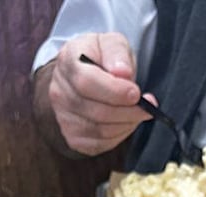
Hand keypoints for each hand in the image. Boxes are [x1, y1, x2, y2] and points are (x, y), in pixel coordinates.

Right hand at [48, 32, 153, 155]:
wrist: (84, 75)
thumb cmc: (100, 58)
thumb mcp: (111, 43)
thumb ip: (117, 53)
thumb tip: (123, 73)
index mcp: (67, 61)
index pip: (87, 82)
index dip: (115, 91)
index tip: (136, 93)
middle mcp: (59, 90)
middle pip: (96, 111)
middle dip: (128, 112)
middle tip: (146, 108)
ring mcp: (62, 116)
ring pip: (99, 131)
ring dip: (126, 124)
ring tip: (138, 113)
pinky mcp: (72, 137)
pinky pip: (98, 144)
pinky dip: (118, 136)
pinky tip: (125, 123)